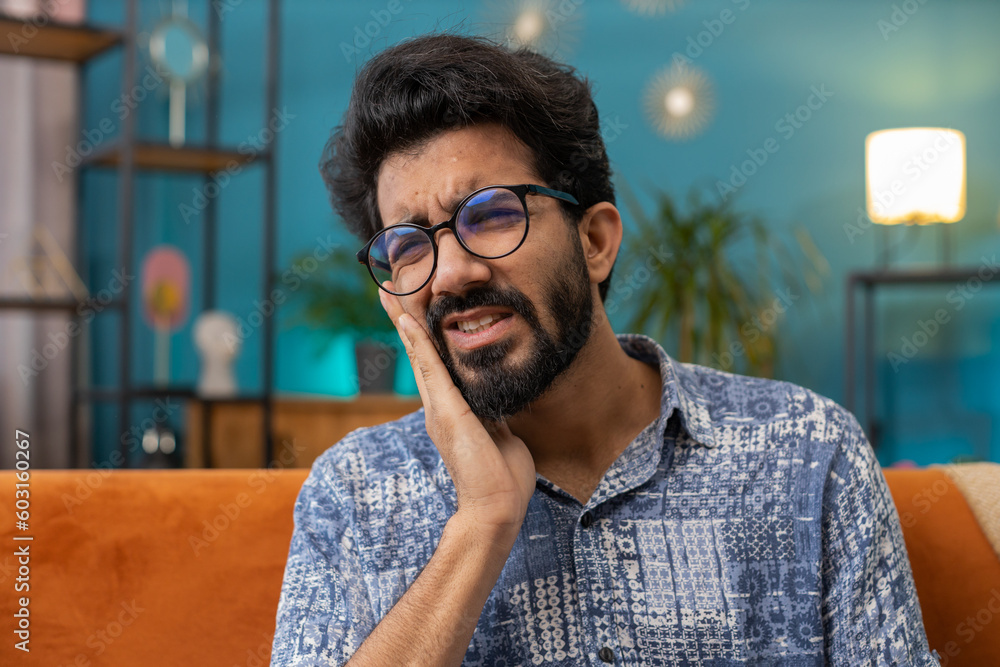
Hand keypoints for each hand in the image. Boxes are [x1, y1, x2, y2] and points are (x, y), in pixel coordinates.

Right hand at [379, 288, 535, 539]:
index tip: (413, 313)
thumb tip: (499, 409)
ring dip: (405, 323)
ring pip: (420, 357)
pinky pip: (430, 369)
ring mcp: (439, 410)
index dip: (423, 340)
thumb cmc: (503, 479)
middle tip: (389, 292)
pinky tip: (407, 320)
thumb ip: (494, 419)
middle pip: (420, 357)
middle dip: (405, 323)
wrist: (497, 507)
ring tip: (390, 295)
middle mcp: (439, 409)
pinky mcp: (447, 412)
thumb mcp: (500, 437)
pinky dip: (418, 343)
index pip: (436, 368)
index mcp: (452, 414)